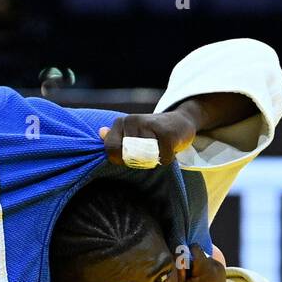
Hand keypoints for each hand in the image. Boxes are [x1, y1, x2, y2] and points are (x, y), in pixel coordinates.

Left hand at [99, 92, 257, 166]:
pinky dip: (167, 158)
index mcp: (121, 122)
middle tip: (148, 153)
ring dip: (154, 159)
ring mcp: (149, 125)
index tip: (130, 158)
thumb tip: (101, 132)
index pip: (111, 149)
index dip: (119, 159)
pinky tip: (169, 148)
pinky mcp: (166, 133)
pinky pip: (163, 158)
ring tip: (159, 148)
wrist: (180, 121)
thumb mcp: (132, 132)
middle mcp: (132, 120)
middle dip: (138, 161)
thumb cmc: (153, 132)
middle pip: (128, 156)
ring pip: (145, 158)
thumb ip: (115, 135)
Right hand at [177, 244, 232, 281]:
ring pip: (204, 263)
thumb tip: (177, 252)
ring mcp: (222, 273)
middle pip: (199, 255)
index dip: (183, 255)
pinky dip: (202, 276)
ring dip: (196, 271)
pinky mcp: (223, 280)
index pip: (193, 247)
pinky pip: (209, 271)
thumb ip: (177, 268)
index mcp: (207, 267)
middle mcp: (217, 266)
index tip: (179, 270)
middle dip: (190, 264)